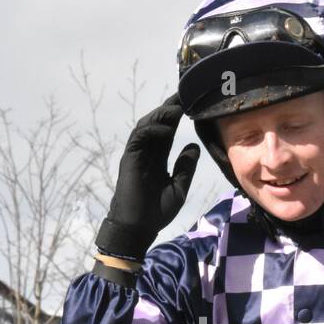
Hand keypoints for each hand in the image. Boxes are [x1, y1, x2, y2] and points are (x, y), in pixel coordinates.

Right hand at [95, 92, 200, 259]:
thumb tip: (193, 145)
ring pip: (147, 126)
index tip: (190, 103)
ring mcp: (137, 155)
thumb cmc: (156, 212)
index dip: (177, 117)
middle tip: (184, 94)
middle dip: (170, 109)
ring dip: (161, 115)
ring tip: (176, 107)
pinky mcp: (130, 159)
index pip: (168, 132)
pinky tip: (165, 127)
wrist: (139, 229)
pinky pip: (139, 138)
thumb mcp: (179, 187)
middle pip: (158, 124)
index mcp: (157, 159)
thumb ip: (185, 167)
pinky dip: (151, 130)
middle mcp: (146, 153)